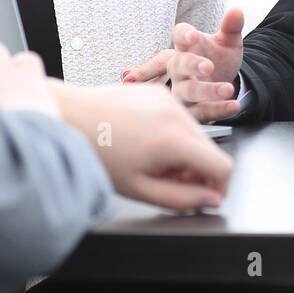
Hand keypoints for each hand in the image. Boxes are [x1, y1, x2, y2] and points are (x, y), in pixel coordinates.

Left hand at [53, 82, 233, 209]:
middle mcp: (177, 114)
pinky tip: (147, 143)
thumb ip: (182, 199)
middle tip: (169, 181)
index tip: (204, 196)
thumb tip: (210, 200)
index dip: (219, 188)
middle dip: (198, 171)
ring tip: (153, 162)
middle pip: (211, 150)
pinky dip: (173, 135)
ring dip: (186, 153)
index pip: (223, 167)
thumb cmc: (98, 152)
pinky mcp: (159, 92)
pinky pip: (179, 119)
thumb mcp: (140, 188)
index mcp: (174, 140)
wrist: (70, 116)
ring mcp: (169, 99)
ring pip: (197, 134)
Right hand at [124, 8, 245, 122]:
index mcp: (187, 47)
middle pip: (177, 65)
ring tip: (228, 89)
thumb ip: (231, 27)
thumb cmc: (219, 59)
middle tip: (208, 66)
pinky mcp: (192, 110)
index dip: (183, 36)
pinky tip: (234, 106)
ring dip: (207, 91)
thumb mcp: (228, 42)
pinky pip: (200, 112)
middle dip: (191, 65)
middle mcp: (179, 69)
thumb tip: (236, 11)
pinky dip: (217, 110)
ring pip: (187, 92)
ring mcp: (183, 91)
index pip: (178, 36)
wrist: (221, 83)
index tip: (192, 36)